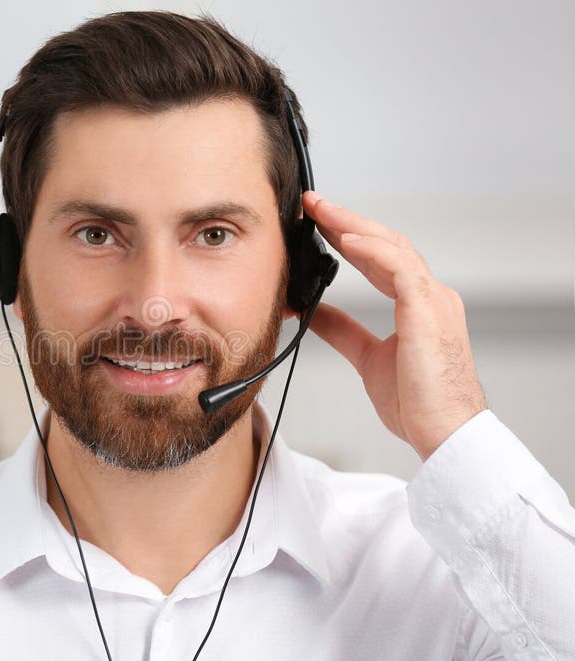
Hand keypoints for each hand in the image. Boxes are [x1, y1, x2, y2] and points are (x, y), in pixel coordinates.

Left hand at [302, 191, 486, 461]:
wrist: (443, 433)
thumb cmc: (418, 403)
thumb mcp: (367, 357)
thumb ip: (344, 330)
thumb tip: (314, 312)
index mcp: (419, 305)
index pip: (381, 258)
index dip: (350, 237)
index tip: (318, 223)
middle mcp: (430, 295)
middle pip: (386, 243)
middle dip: (347, 221)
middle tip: (313, 204)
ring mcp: (433, 299)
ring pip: (392, 246)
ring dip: (353, 225)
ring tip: (321, 212)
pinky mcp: (429, 310)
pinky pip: (399, 268)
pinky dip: (370, 251)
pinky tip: (343, 239)